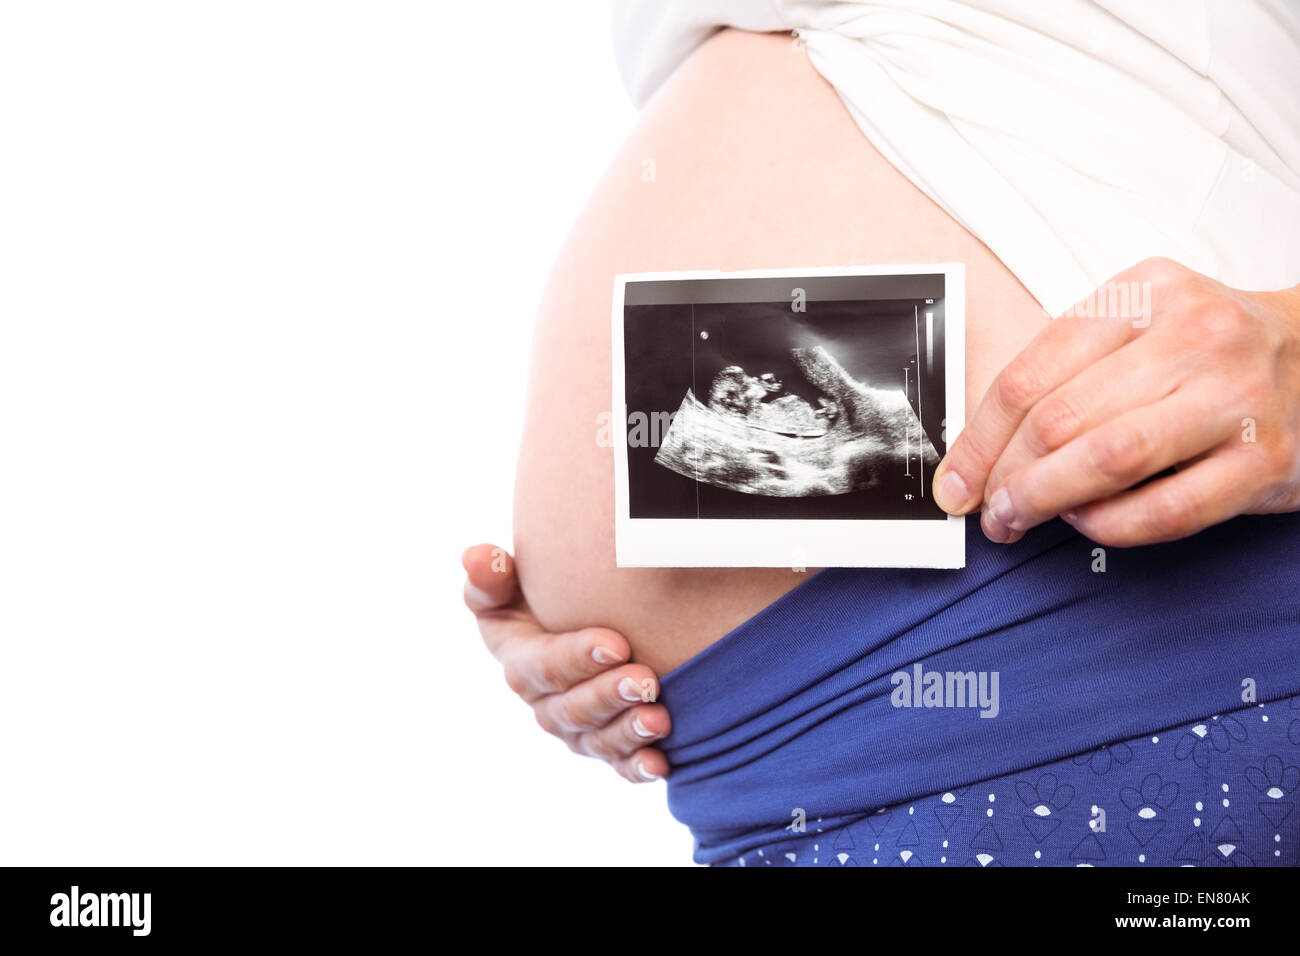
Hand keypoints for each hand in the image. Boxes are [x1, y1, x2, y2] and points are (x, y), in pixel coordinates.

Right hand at [462, 544, 669, 781]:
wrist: (582, 617)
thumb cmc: (542, 595)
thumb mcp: (511, 583)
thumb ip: (493, 574)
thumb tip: (478, 557)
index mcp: (519, 659)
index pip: (542, 665)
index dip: (576, 658)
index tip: (617, 643)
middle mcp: (543, 701)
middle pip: (572, 708)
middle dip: (609, 696)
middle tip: (647, 680)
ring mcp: (575, 728)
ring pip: (597, 739)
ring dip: (627, 732)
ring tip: (659, 719)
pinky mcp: (605, 745)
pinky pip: (619, 764)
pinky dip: (638, 767)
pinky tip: (660, 764)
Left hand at [932, 258, 1299, 545]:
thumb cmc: (1210, 350)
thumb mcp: (1138, 327)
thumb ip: (1066, 372)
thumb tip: (980, 448)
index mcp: (1143, 294)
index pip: (1030, 374)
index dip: (977, 440)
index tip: (955, 482)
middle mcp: (1193, 336)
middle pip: (1059, 419)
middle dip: (1005, 479)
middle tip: (988, 511)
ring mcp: (1234, 398)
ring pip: (1108, 460)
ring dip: (1045, 502)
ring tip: (1021, 519)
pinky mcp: (1264, 460)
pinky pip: (1165, 510)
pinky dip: (1110, 525)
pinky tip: (1088, 521)